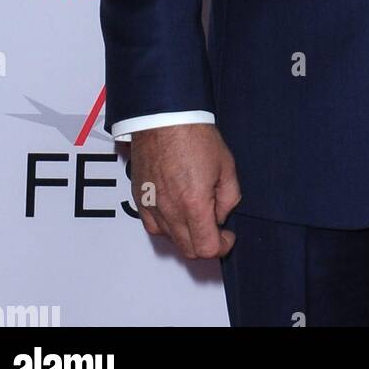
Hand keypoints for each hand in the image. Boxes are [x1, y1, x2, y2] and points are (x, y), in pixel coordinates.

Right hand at [128, 123, 240, 259]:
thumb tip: (221, 216)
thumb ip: (229, 198)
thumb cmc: (195, 136)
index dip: (222, 246)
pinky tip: (176, 210)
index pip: (206, 248)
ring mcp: (152, 207)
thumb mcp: (226, 166)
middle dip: (206, 243)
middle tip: (216, 227)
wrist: (165, 118)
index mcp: (194, 204)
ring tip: (196, 212)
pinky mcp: (139, 200)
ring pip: (170, 239)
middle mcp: (170, 211)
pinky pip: (153, 226)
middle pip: (188, 249)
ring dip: (186, 234)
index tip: (228, 237)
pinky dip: (167, 226)